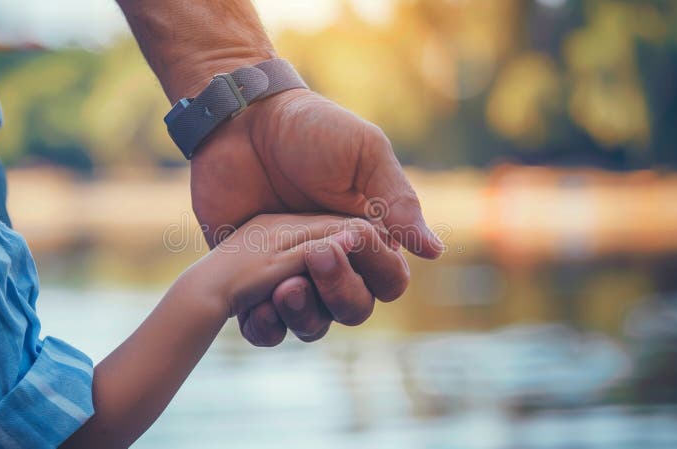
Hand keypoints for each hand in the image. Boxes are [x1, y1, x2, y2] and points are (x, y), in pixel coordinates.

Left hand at [190, 89, 442, 344]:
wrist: (242, 121)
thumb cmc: (310, 130)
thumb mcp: (364, 154)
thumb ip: (397, 202)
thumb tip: (434, 250)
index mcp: (366, 235)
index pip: (387, 281)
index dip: (377, 274)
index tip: (349, 242)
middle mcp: (332, 261)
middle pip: (352, 309)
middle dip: (339, 294)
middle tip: (314, 258)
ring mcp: (290, 272)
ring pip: (312, 324)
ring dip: (303, 317)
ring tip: (283, 291)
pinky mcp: (250, 278)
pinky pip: (264, 324)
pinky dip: (265, 327)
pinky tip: (258, 309)